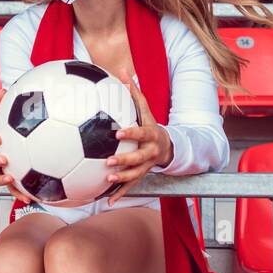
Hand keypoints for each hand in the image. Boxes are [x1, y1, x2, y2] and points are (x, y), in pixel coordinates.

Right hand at [0, 87, 28, 203]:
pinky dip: (19, 194)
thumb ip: (3, 104)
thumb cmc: (14, 128)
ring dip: (2, 180)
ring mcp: (1, 171)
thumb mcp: (9, 115)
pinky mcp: (12, 182)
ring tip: (12, 179)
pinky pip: (13, 190)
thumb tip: (0, 90)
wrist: (23, 143)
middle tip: (5, 158)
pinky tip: (29, 197)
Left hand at [105, 71, 172, 203]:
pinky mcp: (140, 176)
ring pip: (135, 175)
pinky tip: (107, 202)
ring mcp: (146, 166)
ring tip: (108, 179)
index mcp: (150, 135)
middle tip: (109, 161)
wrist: (166, 146)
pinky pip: (130, 187)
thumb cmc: (150, 124)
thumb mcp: (145, 109)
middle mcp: (149, 152)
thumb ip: (134, 92)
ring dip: (122, 179)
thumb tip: (122, 70)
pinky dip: (119, 194)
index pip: (140, 133)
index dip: (130, 133)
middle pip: (138, 158)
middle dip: (125, 160)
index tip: (117, 132)